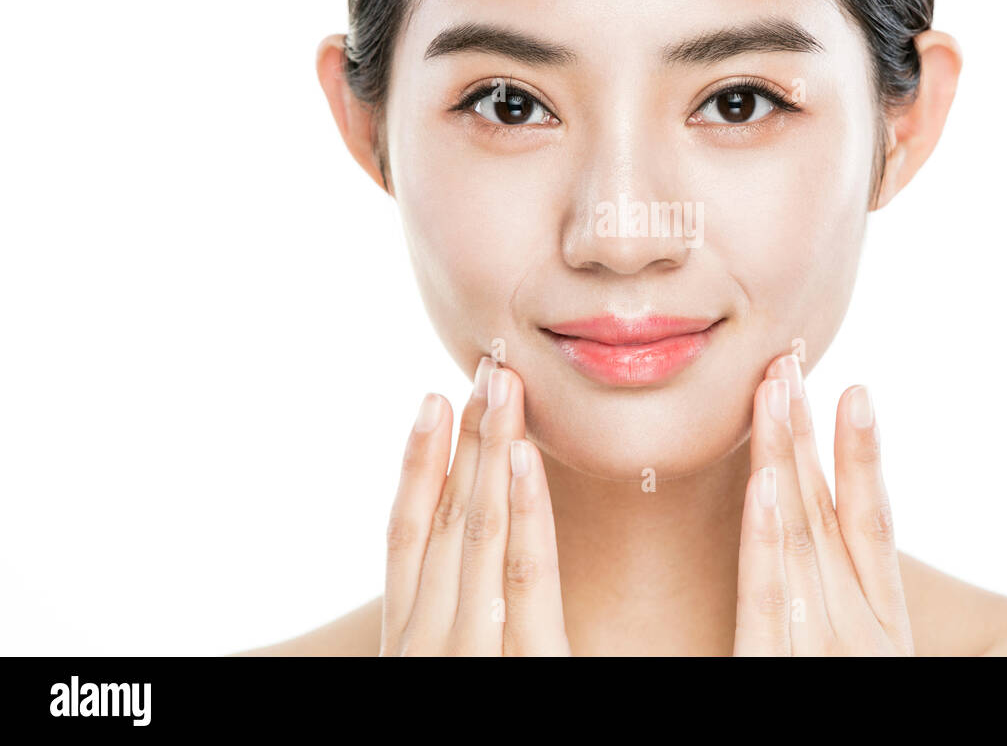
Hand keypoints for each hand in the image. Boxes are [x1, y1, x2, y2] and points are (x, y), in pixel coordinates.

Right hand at [379, 359, 570, 655]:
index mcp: (408, 640)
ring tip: (503, 386)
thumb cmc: (474, 734)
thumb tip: (469, 574)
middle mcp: (427, 641)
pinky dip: (525, 511)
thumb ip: (458, 627)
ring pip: (480, 529)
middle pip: (444, 518)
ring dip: (490, 450)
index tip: (432, 402)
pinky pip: (527, 577)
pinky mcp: (527, 664)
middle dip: (463, 437)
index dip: (418, 464)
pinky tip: (525, 456)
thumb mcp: (454, 665)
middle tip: (485, 370)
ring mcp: (469, 652)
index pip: (406, 536)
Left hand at [734, 353, 913, 655]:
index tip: (853, 391)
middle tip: (788, 363)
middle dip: (808, 432)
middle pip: (827, 511)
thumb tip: (821, 556)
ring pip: (799, 533)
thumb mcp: (852, 661)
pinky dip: (766, 536)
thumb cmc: (842, 708)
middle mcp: (856, 626)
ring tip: (777, 388)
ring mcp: (822, 648)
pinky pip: (766, 596)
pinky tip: (764, 481)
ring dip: (787, 454)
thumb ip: (836, 612)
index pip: (870, 522)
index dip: (861, 454)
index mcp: (879, 622)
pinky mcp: (773, 668)